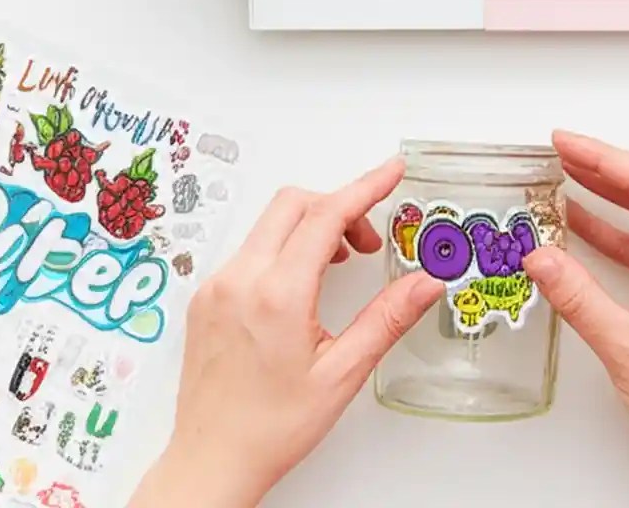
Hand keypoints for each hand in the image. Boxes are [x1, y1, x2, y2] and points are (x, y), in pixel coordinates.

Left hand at [128, 158, 443, 507]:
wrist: (212, 458)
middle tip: (367, 241)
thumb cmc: (270, 428)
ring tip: (337, 268)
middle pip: (292, 206)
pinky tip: (300, 288)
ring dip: (308, 230)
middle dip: (337, 207)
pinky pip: (247, 252)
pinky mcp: (205, 299)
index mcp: (276, 295)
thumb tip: (423, 283)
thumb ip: (386, 320)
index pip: (325, 216)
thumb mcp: (341, 374)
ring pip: (267, 227)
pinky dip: (280, 252)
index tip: (391, 171)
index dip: (364, 187)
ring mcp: (216, 287)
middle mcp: (238, 280)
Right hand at [523, 130, 628, 507]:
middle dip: (610, 159)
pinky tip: (587, 223)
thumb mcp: (623, 347)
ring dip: (618, 186)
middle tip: (562, 151)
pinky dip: (625, 221)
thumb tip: (538, 255)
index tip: (563, 143)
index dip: (602, 156)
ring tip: (569, 175)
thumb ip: (577, 295)